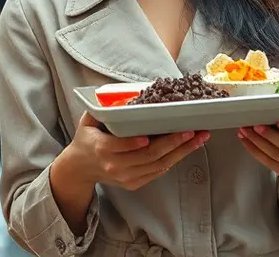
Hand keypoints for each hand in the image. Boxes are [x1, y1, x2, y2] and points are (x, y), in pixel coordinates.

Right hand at [64, 112, 209, 190]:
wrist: (81, 169)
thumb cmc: (87, 139)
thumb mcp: (88, 121)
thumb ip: (101, 108)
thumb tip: (120, 94)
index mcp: (102, 148)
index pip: (121, 146)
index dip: (135, 143)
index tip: (150, 135)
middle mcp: (115, 166)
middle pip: (148, 155)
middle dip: (173, 143)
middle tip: (191, 131)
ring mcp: (126, 177)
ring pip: (158, 165)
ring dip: (181, 152)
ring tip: (198, 138)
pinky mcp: (135, 183)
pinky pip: (158, 171)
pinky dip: (174, 159)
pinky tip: (187, 148)